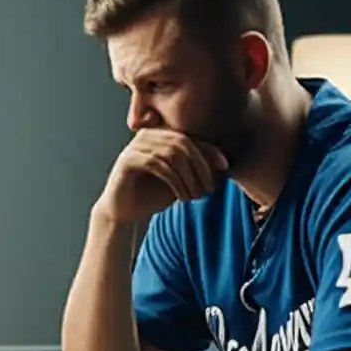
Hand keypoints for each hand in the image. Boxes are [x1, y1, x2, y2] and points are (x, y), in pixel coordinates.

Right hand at [94, 129, 227, 222]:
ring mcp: (135, 147)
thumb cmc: (154, 195)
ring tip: (194, 197)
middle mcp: (147, 136)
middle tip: (208, 188)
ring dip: (188, 177)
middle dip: (200, 166)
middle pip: (182, 142)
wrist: (126, 214)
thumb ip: (197, 170)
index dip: (209, 150)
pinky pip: (157, 164)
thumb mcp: (182, 181)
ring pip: (171, 153)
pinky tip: (181, 197)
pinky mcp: (127, 161)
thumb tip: (224, 164)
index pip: (190, 137)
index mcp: (160, 135)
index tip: (225, 166)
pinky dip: (175, 182)